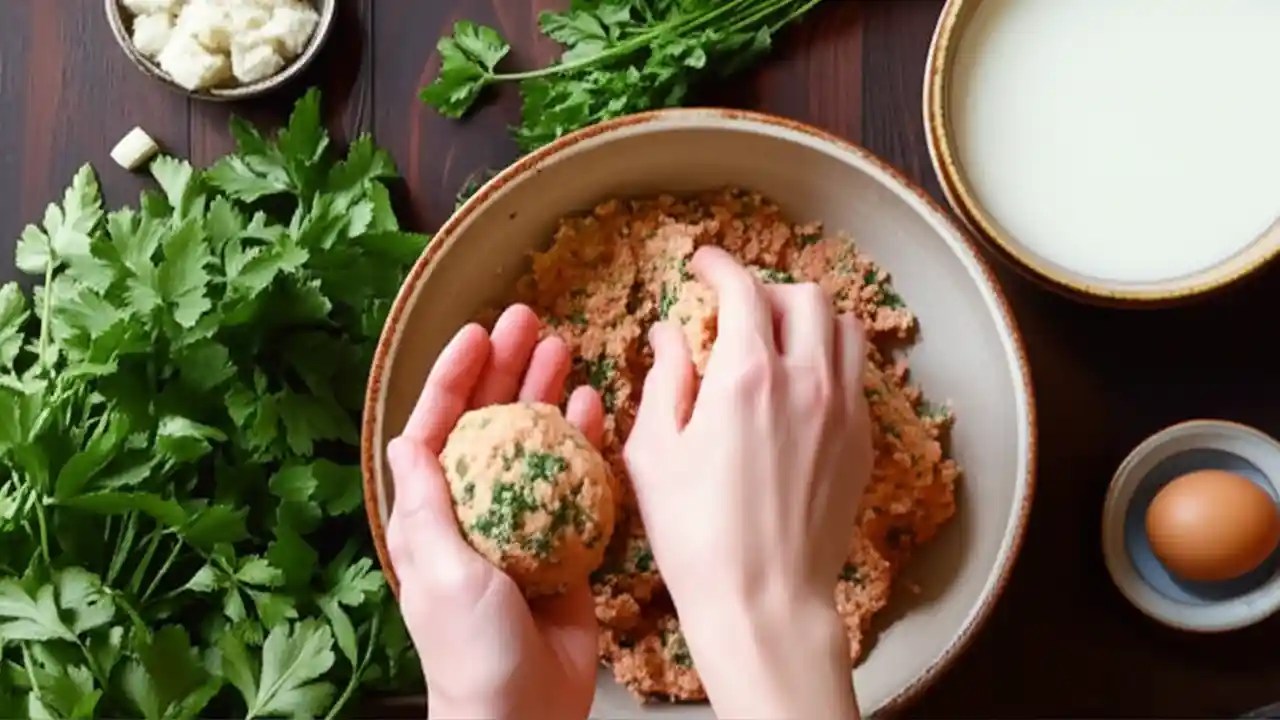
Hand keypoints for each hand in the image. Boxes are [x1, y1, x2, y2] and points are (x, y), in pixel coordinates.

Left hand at [385, 305, 604, 719]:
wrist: (525, 714)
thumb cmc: (472, 653)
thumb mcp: (441, 572)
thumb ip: (428, 504)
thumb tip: (408, 440)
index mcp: (434, 513)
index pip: (437, 428)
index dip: (453, 377)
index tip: (476, 333)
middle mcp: (476, 508)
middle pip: (490, 422)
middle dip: (506, 369)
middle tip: (531, 322)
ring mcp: (522, 522)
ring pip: (535, 442)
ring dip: (548, 394)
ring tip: (565, 349)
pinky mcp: (565, 542)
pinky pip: (577, 480)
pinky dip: (586, 443)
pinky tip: (596, 409)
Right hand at [624, 247, 871, 718]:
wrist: (765, 602)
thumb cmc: (696, 535)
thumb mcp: (653, 453)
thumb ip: (664, 379)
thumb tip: (670, 334)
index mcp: (746, 377)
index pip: (742, 289)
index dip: (719, 266)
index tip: (702, 265)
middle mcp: (805, 381)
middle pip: (803, 295)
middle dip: (766, 289)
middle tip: (735, 308)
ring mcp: (842, 410)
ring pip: (843, 327)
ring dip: (808, 317)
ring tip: (776, 337)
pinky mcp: (862, 442)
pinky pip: (856, 373)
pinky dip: (831, 357)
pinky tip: (801, 383)